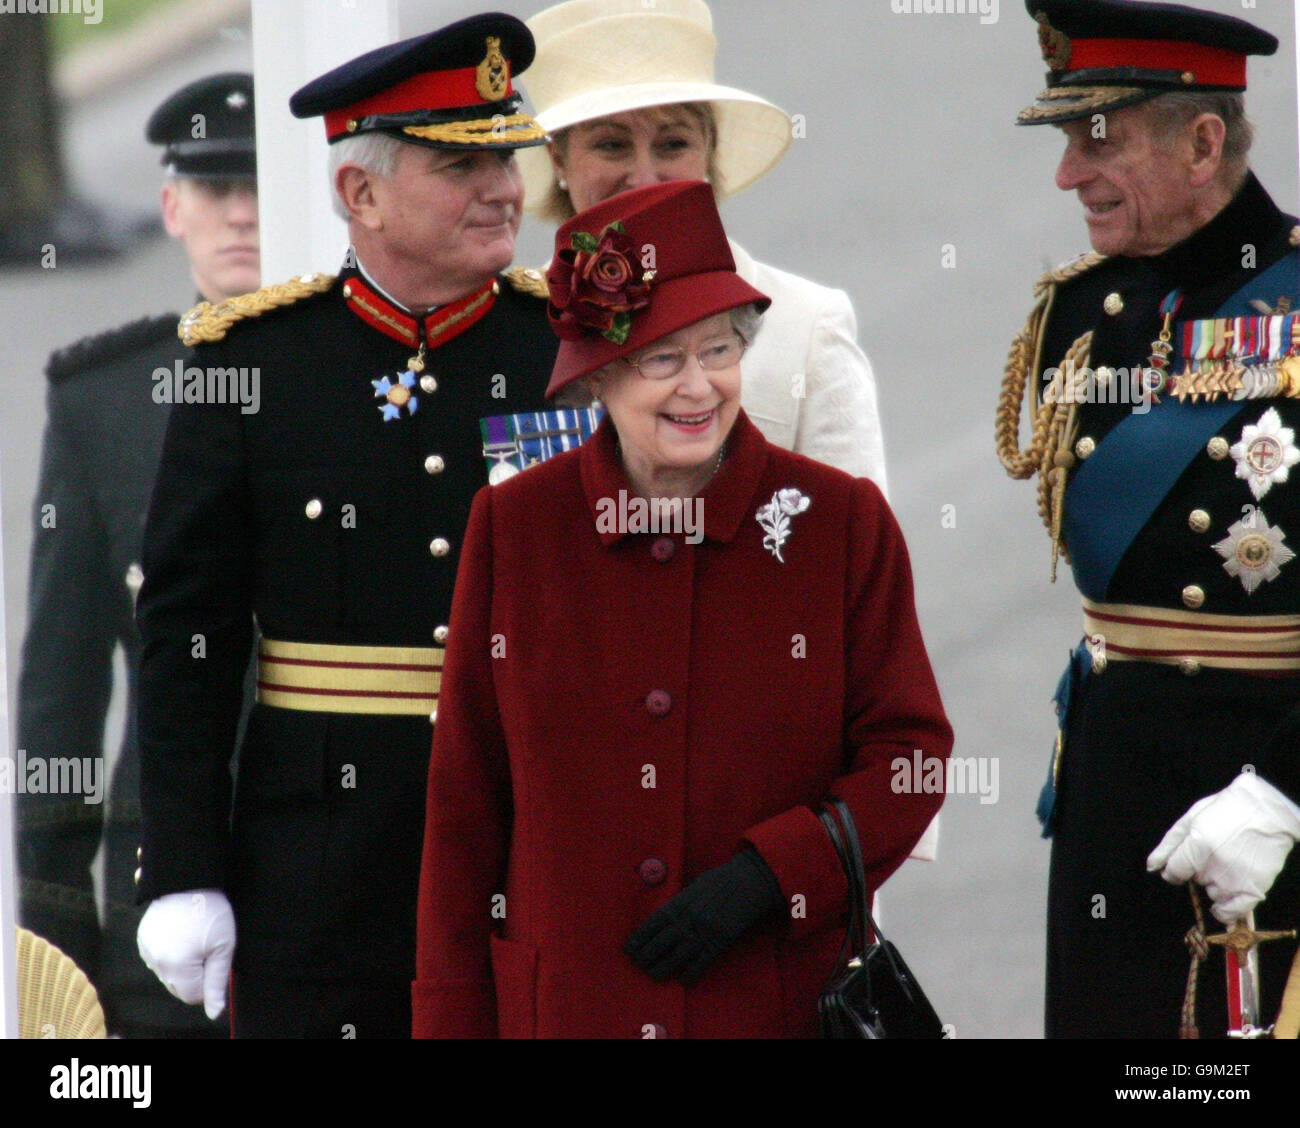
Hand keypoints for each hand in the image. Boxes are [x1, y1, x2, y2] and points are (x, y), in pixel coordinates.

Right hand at [137, 889, 235, 1018]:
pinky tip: (180, 932)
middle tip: (205, 945)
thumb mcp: (223, 947)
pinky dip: (170, 952)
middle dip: (195, 974)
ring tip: (193, 935)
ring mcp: (146, 951)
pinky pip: (158, 958)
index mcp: (177, 967)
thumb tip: (214, 1014)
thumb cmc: (211, 912)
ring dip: (181, 963)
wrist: (188, 880)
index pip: (193, 996)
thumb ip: (217, 982)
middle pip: (179, 987)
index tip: (214, 957)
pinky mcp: (142, 939)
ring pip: (168, 973)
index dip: (208, 980)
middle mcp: (156, 963)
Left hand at [625, 850, 783, 984]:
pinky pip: (702, 962)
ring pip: (678, 956)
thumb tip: (662, 920)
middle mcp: (688, 919)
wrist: (748, 881)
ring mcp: (704, 932)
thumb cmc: (720, 880)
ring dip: (663, 968)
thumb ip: (678, 903)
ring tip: (653, 975)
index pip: (652, 925)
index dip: (639, 939)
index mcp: (679, 903)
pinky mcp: (720, 941)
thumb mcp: (693, 887)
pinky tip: (682, 979)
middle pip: (661, 944)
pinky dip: (690, 973)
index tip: (629, 950)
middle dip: (647, 957)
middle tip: (638, 965)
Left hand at [1148, 772, 1299, 924]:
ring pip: (1213, 894)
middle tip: (1213, 856)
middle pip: (1196, 881)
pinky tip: (1224, 902)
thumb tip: (1151, 867)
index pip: (1175, 871)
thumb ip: (1169, 846)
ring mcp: (1236, 880)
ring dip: (1215, 885)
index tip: (1180, 868)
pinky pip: (1234, 912)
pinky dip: (1227, 911)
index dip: (1174, 871)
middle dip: (1199, 872)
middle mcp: (1216, 866)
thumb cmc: (1225, 810)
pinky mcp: (1255, 889)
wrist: (1267, 811)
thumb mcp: (1190, 819)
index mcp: (1199, 845)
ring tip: (1227, 868)